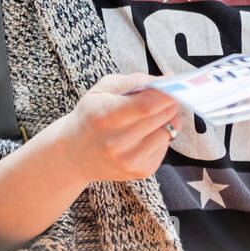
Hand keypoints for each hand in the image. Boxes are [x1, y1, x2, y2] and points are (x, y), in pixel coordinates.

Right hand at [57, 73, 183, 183]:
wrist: (74, 155)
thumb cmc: (90, 117)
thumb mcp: (100, 90)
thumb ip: (131, 80)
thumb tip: (165, 79)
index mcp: (105, 116)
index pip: (147, 104)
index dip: (166, 92)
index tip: (174, 81)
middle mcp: (118, 142)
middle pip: (162, 115)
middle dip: (169, 100)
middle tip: (164, 94)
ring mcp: (131, 160)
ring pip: (169, 130)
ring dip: (168, 117)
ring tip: (152, 114)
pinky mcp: (142, 171)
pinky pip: (166, 145)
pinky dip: (161, 134)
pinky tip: (144, 133)